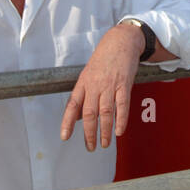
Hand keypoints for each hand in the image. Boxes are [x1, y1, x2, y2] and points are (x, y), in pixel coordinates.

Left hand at [59, 23, 143, 150]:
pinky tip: (119, 131)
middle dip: (89, 133)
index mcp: (83, 83)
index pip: (72, 105)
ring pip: (105, 112)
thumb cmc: (103, 60)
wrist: (120, 42)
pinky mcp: (124, 84)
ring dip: (105, 131)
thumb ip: (83, 95)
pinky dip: (121, 120)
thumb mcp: (88, 75)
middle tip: (90, 147)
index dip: (68, 122)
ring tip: (105, 144)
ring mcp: (110, 85)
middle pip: (89, 113)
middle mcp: (95, 85)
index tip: (65, 137)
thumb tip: (77, 116)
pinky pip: (122, 105)